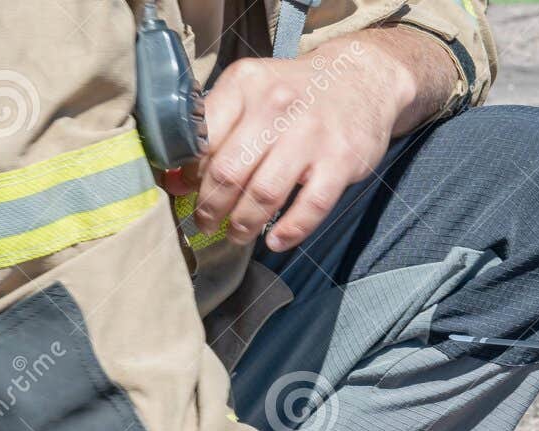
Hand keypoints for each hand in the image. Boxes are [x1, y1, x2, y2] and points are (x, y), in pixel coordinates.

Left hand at [193, 30, 454, 251]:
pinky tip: (275, 242)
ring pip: (265, 193)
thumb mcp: (252, 93)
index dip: (191, 175)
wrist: (362, 79)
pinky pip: (311, 206)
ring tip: (237, 236)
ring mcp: (311, 135)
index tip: (187, 195)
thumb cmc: (298, 92)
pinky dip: (290, 231)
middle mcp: (275, 106)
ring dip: (244, 224)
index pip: (203, 139)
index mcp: (244, 85)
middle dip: (211, 208)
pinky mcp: (342, 161)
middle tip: (207, 225)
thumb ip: (216, 129)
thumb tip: (176, 181)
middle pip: (229, 171)